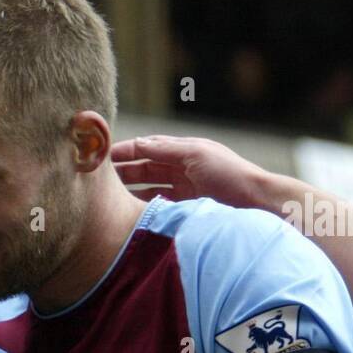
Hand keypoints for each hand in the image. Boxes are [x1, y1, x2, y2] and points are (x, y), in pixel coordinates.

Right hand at [111, 134, 276, 213]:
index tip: (101, 155)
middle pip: (144, 167)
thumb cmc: (230, 175)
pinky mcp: (187, 207)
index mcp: (184, 150)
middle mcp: (181, 167)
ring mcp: (184, 188)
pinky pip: (158, 204)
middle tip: (97, 178)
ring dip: (129, 189)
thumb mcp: (196, 155)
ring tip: (107, 195)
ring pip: (148, 186)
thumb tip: (137, 143)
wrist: (256, 203)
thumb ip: (165, 150)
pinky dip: (142, 205)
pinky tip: (128, 210)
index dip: (124, 150)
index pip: (146, 147)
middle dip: (121, 170)